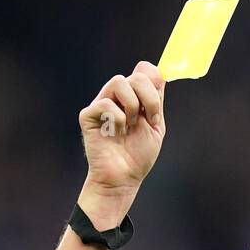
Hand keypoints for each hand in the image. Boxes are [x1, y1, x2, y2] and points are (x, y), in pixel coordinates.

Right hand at [77, 61, 165, 227]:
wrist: (123, 179)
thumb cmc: (137, 156)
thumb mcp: (155, 126)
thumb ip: (156, 101)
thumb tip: (161, 73)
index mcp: (134, 97)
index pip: (144, 70)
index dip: (154, 81)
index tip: (158, 107)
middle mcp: (117, 97)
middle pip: (136, 75)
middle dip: (149, 98)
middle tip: (149, 120)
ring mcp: (102, 104)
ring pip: (118, 81)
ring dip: (132, 105)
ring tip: (130, 126)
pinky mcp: (88, 116)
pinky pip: (105, 103)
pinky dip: (116, 117)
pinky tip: (115, 132)